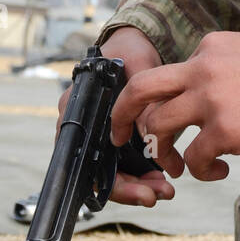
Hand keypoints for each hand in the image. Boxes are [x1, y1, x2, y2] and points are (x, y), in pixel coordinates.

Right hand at [56, 26, 175, 207]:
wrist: (134, 45)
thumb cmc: (130, 51)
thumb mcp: (138, 66)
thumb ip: (141, 96)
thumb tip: (148, 134)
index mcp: (74, 107)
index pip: (80, 157)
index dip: (108, 180)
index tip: (136, 188)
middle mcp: (80, 126)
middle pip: (95, 173)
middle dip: (128, 189)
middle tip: (157, 195)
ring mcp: (96, 135)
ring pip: (109, 174)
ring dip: (137, 186)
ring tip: (165, 190)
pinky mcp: (112, 140)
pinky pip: (121, 166)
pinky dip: (140, 177)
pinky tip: (162, 181)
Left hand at [110, 30, 239, 182]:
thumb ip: (231, 63)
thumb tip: (223, 85)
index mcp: (211, 46)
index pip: (173, 73)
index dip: (169, 99)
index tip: (175, 117)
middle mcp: (203, 68)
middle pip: (141, 89)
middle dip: (122, 115)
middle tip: (121, 137)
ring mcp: (210, 99)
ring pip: (159, 128)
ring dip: (164, 152)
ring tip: (181, 166)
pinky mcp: (224, 130)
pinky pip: (194, 158)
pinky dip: (201, 171)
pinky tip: (220, 172)